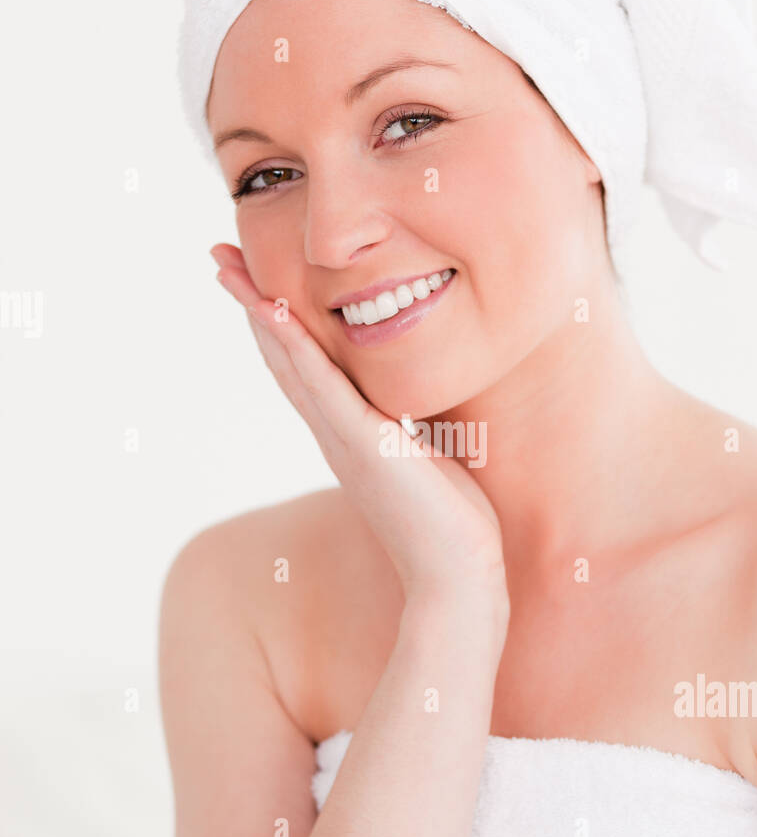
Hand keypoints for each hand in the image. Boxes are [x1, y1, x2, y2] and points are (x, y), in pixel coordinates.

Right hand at [211, 245, 508, 611]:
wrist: (457, 577)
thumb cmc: (452, 524)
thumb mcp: (428, 457)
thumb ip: (412, 426)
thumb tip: (420, 404)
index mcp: (348, 434)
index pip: (303, 368)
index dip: (277, 324)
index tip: (256, 282)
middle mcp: (334, 433)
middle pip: (281, 357)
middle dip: (251, 304)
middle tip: (219, 258)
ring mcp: (342, 438)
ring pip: (289, 363)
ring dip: (257, 311)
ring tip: (228, 269)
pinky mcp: (362, 443)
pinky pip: (320, 384)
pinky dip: (294, 345)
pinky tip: (274, 309)